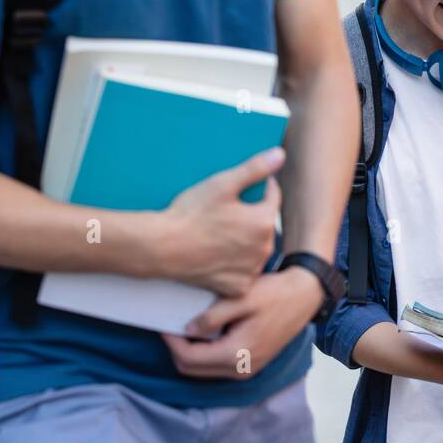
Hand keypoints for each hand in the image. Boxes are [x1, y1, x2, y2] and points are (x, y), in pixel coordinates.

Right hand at [156, 147, 284, 297]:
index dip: (260, 188)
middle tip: (226, 212)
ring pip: (255, 249)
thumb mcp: (223, 184)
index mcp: (264, 221)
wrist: (162, 248)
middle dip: (251, 216)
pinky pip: (243, 272)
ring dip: (245, 241)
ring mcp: (251, 270)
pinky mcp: (238, 287)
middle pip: (264, 225)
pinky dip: (235, 264)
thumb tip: (280, 154)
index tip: (245, 186)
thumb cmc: (191, 215)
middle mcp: (264, 248)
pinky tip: (218, 254)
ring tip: (220, 233)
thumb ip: (255, 169)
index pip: (272, 198)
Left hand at [162, 268, 320, 379]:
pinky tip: (204, 334)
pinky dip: (205, 354)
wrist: (304, 296)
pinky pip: (217, 367)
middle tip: (170, 326)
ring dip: (190, 354)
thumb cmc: (274, 294)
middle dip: (176, 350)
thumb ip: (212, 317)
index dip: (170, 342)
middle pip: (192, 370)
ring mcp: (248, 370)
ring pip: (203, 371)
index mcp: (237, 354)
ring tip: (185, 329)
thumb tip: (187, 331)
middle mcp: (241, 369)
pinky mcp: (252, 364)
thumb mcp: (241, 298)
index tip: (163, 324)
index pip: (188, 358)